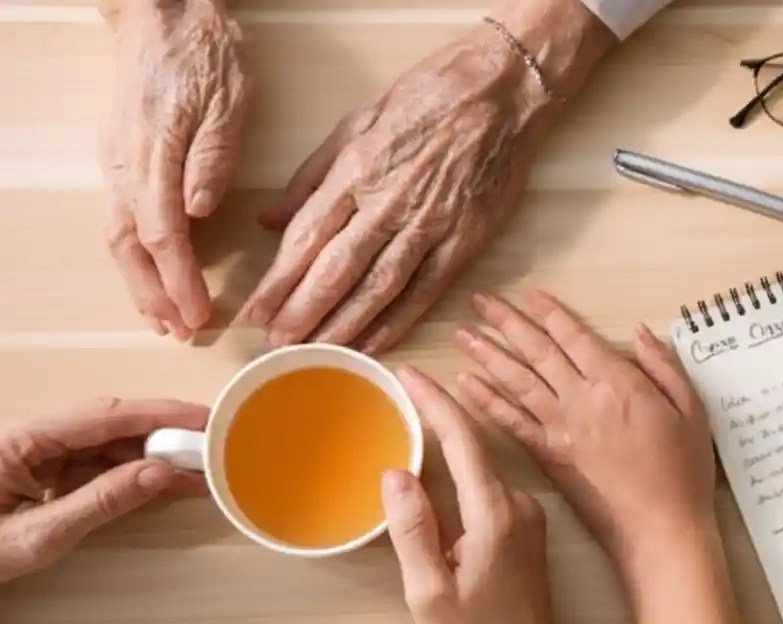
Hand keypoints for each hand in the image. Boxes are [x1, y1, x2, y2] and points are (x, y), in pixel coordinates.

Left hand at [0, 398, 208, 583]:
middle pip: (107, 423)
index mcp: (22, 436)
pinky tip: (156, 482)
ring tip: (192, 471)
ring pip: (101, 442)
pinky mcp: (33, 467)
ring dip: (146, 456)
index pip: (105, 415)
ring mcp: (30, 450)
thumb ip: (102, 501)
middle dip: (160, 434)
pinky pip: (87, 462)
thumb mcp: (38, 536)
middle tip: (209, 447)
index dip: (159, 414)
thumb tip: (160, 472)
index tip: (204, 418)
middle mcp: (28, 432)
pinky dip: (124, 472)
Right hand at [100, 0, 250, 339]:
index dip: (179, 280)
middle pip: (130, 245)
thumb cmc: (204, 54)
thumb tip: (198, 209)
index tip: (198, 314)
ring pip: (118, 235)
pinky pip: (119, 218)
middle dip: (153, 295)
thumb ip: (212, 156)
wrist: (162, 13)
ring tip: (163, 319)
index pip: (163, 234)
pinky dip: (133, 255)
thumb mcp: (227, 99)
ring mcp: (117, 162)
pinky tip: (149, 274)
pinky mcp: (120, 159)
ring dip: (138, 282)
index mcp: (154, 153)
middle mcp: (126, 164)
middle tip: (180, 333)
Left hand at [245, 0, 612, 352]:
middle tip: (275, 343)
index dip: (278, 278)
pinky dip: (399, 321)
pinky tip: (374, 344)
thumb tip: (270, 219)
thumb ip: (313, 175)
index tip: (256, 307)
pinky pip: (426, 291)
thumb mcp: (359, 121)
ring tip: (315, 351)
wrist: (504, 91)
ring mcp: (431, 224)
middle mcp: (390, 201)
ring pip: (378, 286)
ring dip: (344, 324)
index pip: (307, 235)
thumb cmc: (430, 96)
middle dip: (302, 311)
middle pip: (336, 268)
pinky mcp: (465, 239)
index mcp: (358, 169)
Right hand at [384, 367, 581, 623]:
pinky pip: (493, 481)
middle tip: (406, 384)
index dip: (436, 400)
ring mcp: (529, 514)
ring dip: (455, 434)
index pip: (464, 439)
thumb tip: (396, 471)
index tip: (409, 373)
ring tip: (419, 410)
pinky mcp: (529, 526)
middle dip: (442, 408)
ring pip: (486, 461)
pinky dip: (467, 462)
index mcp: (495, 514)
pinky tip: (445, 459)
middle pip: (477, 443)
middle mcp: (519, 504)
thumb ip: (412, 528)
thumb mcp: (429, 591)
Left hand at [453, 289, 716, 561]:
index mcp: (618, 383)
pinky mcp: (548, 458)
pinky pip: (511, 422)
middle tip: (479, 300)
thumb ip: (665, 367)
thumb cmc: (683, 472)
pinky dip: (487, 401)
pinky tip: (466, 384)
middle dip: (506, 323)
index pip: (574, 336)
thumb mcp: (692, 411)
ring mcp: (561, 429)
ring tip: (462, 332)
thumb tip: (640, 332)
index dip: (548, 313)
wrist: (660, 531)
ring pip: (517, 381)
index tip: (527, 294)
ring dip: (488, 354)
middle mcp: (581, 399)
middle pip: (537, 351)